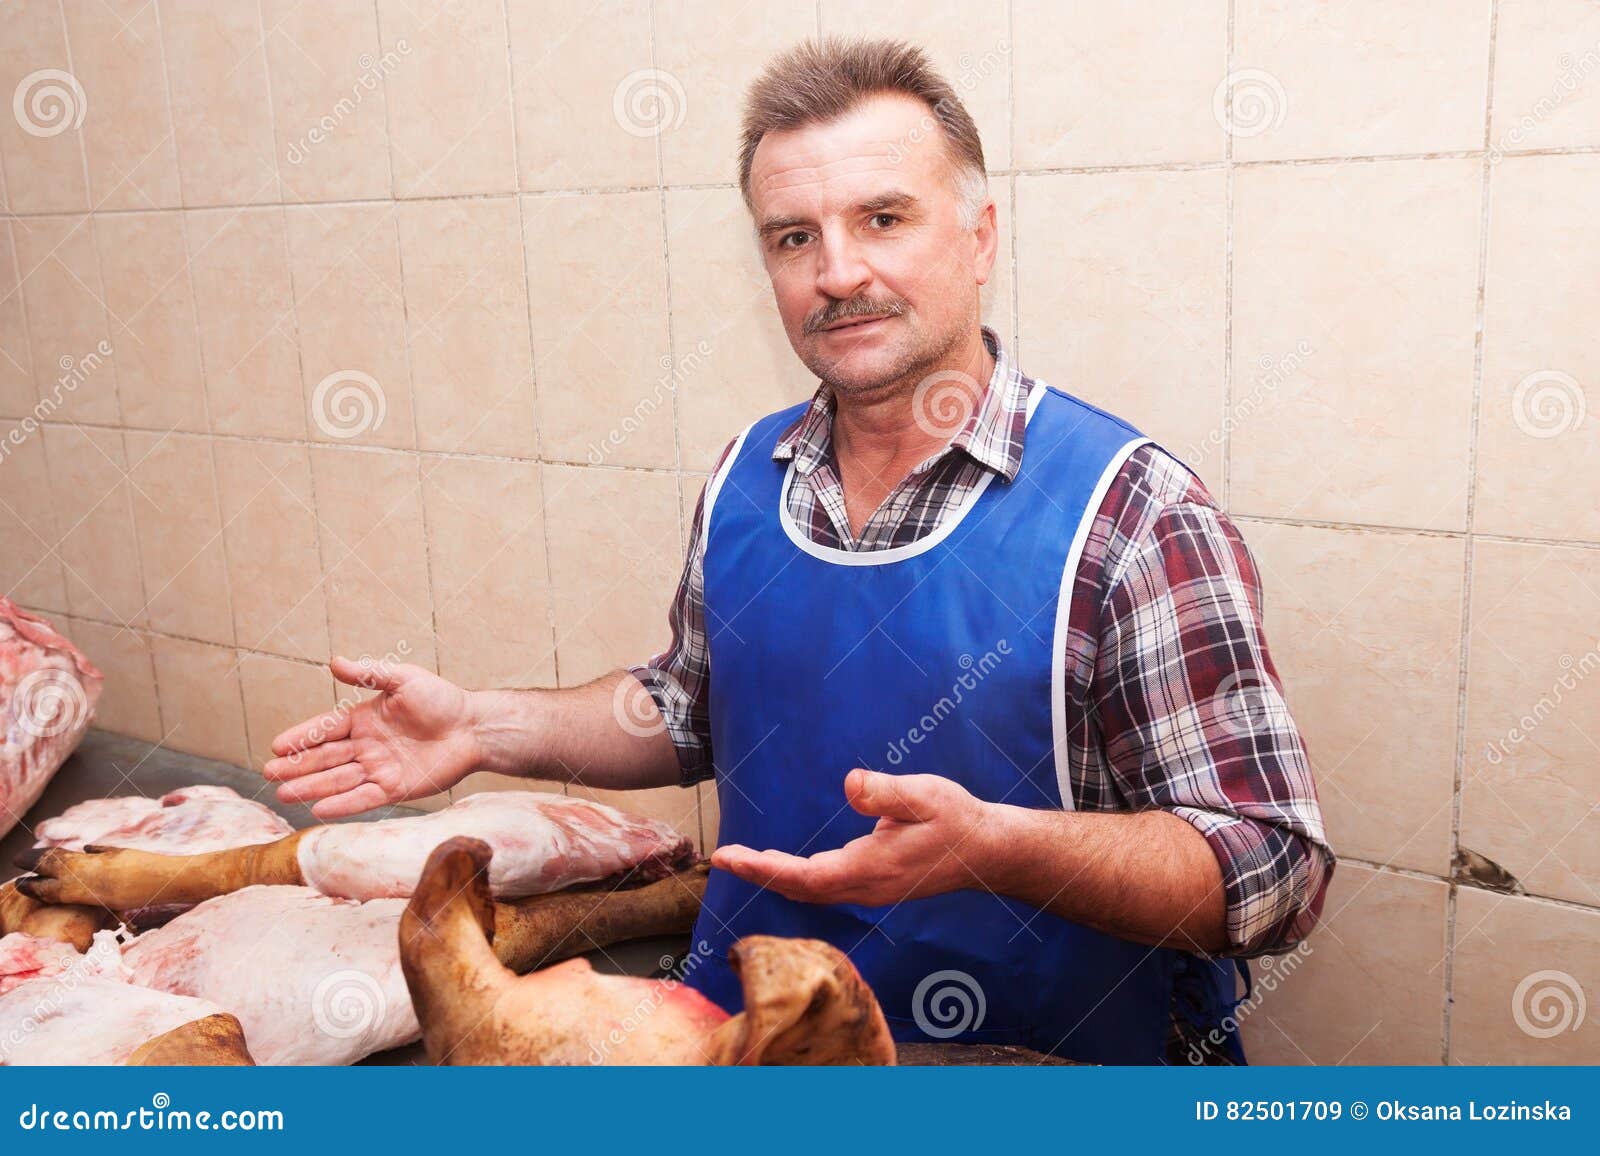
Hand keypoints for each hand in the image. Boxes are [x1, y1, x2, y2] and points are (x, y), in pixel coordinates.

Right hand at [262, 656, 480, 818]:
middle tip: (270, 773)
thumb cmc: (442, 700)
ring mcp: (379, 769)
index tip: (276, 745)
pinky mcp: (395, 789)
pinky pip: (363, 798)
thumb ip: (368, 674)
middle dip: (297, 766)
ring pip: (338, 780)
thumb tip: (333, 661)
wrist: (474, 728)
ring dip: (311, 787)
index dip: (302, 737)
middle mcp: (367, 746)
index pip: (326, 729)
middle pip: (326, 758)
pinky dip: (342, 804)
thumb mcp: (403, 679)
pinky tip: (318, 809)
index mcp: (365, 719)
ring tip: (283, 794)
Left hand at [710, 769, 991, 905]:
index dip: (763, 868)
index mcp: (870, 868)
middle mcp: (865, 887)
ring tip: (743, 859)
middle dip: (759, 872)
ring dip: (775, 876)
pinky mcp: (875, 885)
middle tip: (722, 857)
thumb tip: (850, 783)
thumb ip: (886, 792)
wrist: (987, 852)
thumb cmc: (957, 820)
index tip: (729, 857)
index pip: (805, 875)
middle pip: (800, 888)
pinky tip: (785, 866)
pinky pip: (825, 887)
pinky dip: (796, 877)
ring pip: (811, 891)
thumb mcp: (925, 795)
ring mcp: (870, 890)